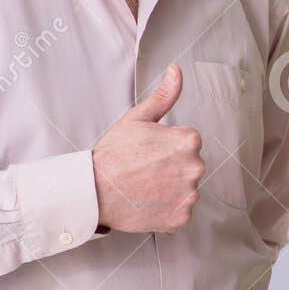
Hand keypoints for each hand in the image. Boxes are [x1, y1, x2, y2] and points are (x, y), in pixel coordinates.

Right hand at [91, 64, 204, 232]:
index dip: (167, 147)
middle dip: (172, 167)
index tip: (149, 152)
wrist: (93, 190)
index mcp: (188, 140)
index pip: (188, 143)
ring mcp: (188, 194)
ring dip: (171, 189)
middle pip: (189, 166)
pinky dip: (167, 209)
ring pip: (186, 189)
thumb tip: (176, 71)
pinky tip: (149, 201)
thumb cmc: (114, 154)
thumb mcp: (138, 118)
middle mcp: (194, 167)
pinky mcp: (181, 218)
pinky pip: (181, 211)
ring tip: (145, 186)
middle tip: (145, 170)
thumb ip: (164, 95)